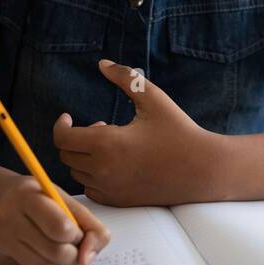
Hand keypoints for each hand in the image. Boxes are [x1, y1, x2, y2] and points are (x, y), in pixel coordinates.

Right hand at [0, 173, 110, 264]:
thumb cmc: (37, 198)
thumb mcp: (63, 198)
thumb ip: (88, 223)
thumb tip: (88, 259)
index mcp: (28, 196)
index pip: (61, 227)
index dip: (78, 235)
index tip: (78, 231)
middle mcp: (9, 218)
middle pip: (56, 251)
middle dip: (74, 252)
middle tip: (73, 244)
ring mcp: (2, 239)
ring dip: (63, 262)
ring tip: (63, 248)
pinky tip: (47, 252)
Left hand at [53, 59, 223, 206]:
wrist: (202, 169)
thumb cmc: (178, 131)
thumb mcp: (153, 98)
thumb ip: (125, 77)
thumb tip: (102, 63)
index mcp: (107, 143)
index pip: (63, 137)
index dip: (61, 125)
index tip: (69, 117)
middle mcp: (103, 169)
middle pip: (66, 155)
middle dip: (74, 139)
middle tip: (99, 127)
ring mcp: (110, 188)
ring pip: (77, 173)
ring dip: (84, 157)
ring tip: (109, 145)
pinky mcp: (119, 200)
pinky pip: (90, 189)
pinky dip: (93, 176)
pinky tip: (112, 164)